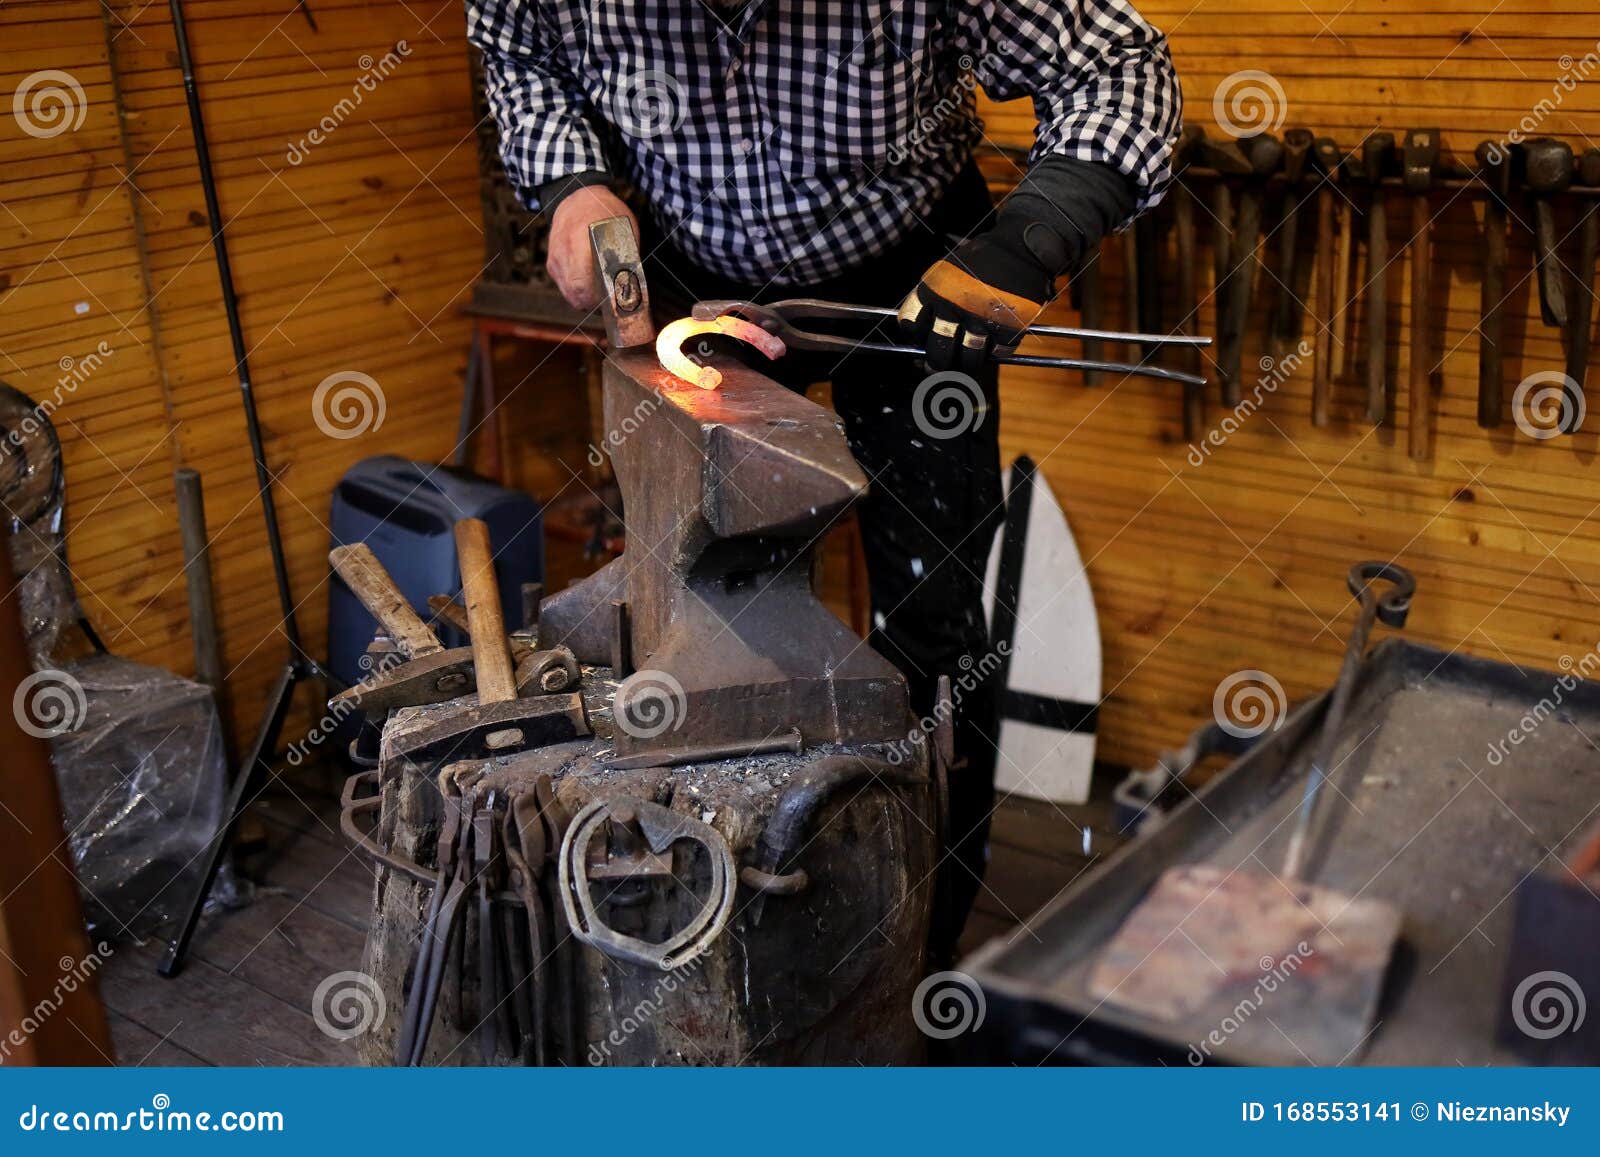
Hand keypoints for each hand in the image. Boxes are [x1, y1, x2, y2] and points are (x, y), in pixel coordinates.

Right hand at [547, 186, 639, 310]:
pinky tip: (591, 287)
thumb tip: (632, 286)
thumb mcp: (624, 230)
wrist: (577, 197)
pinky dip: (576, 291)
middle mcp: (563, 252)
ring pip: (568, 293)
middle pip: (574, 294)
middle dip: (592, 305)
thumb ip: (627, 257)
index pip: (581, 283)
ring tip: (602, 298)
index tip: (610, 303)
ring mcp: (555, 259)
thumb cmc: (605, 213)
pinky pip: (564, 286)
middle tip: (609, 305)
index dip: (595, 300)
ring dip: (584, 301)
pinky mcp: (552, 264)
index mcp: (579, 241)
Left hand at [898, 224, 1063, 373]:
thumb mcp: (945, 272)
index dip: (915, 338)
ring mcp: (982, 319)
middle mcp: (954, 306)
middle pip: (938, 351)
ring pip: (968, 360)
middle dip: (937, 363)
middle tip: (940, 366)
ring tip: (967, 360)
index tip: (921, 340)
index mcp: (934, 290)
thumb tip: (920, 339)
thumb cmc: (980, 261)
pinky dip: (995, 354)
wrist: (1021, 247)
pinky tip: (992, 344)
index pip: (911, 326)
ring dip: (967, 364)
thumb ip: (931, 302)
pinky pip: (997, 354)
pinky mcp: (1009, 327)